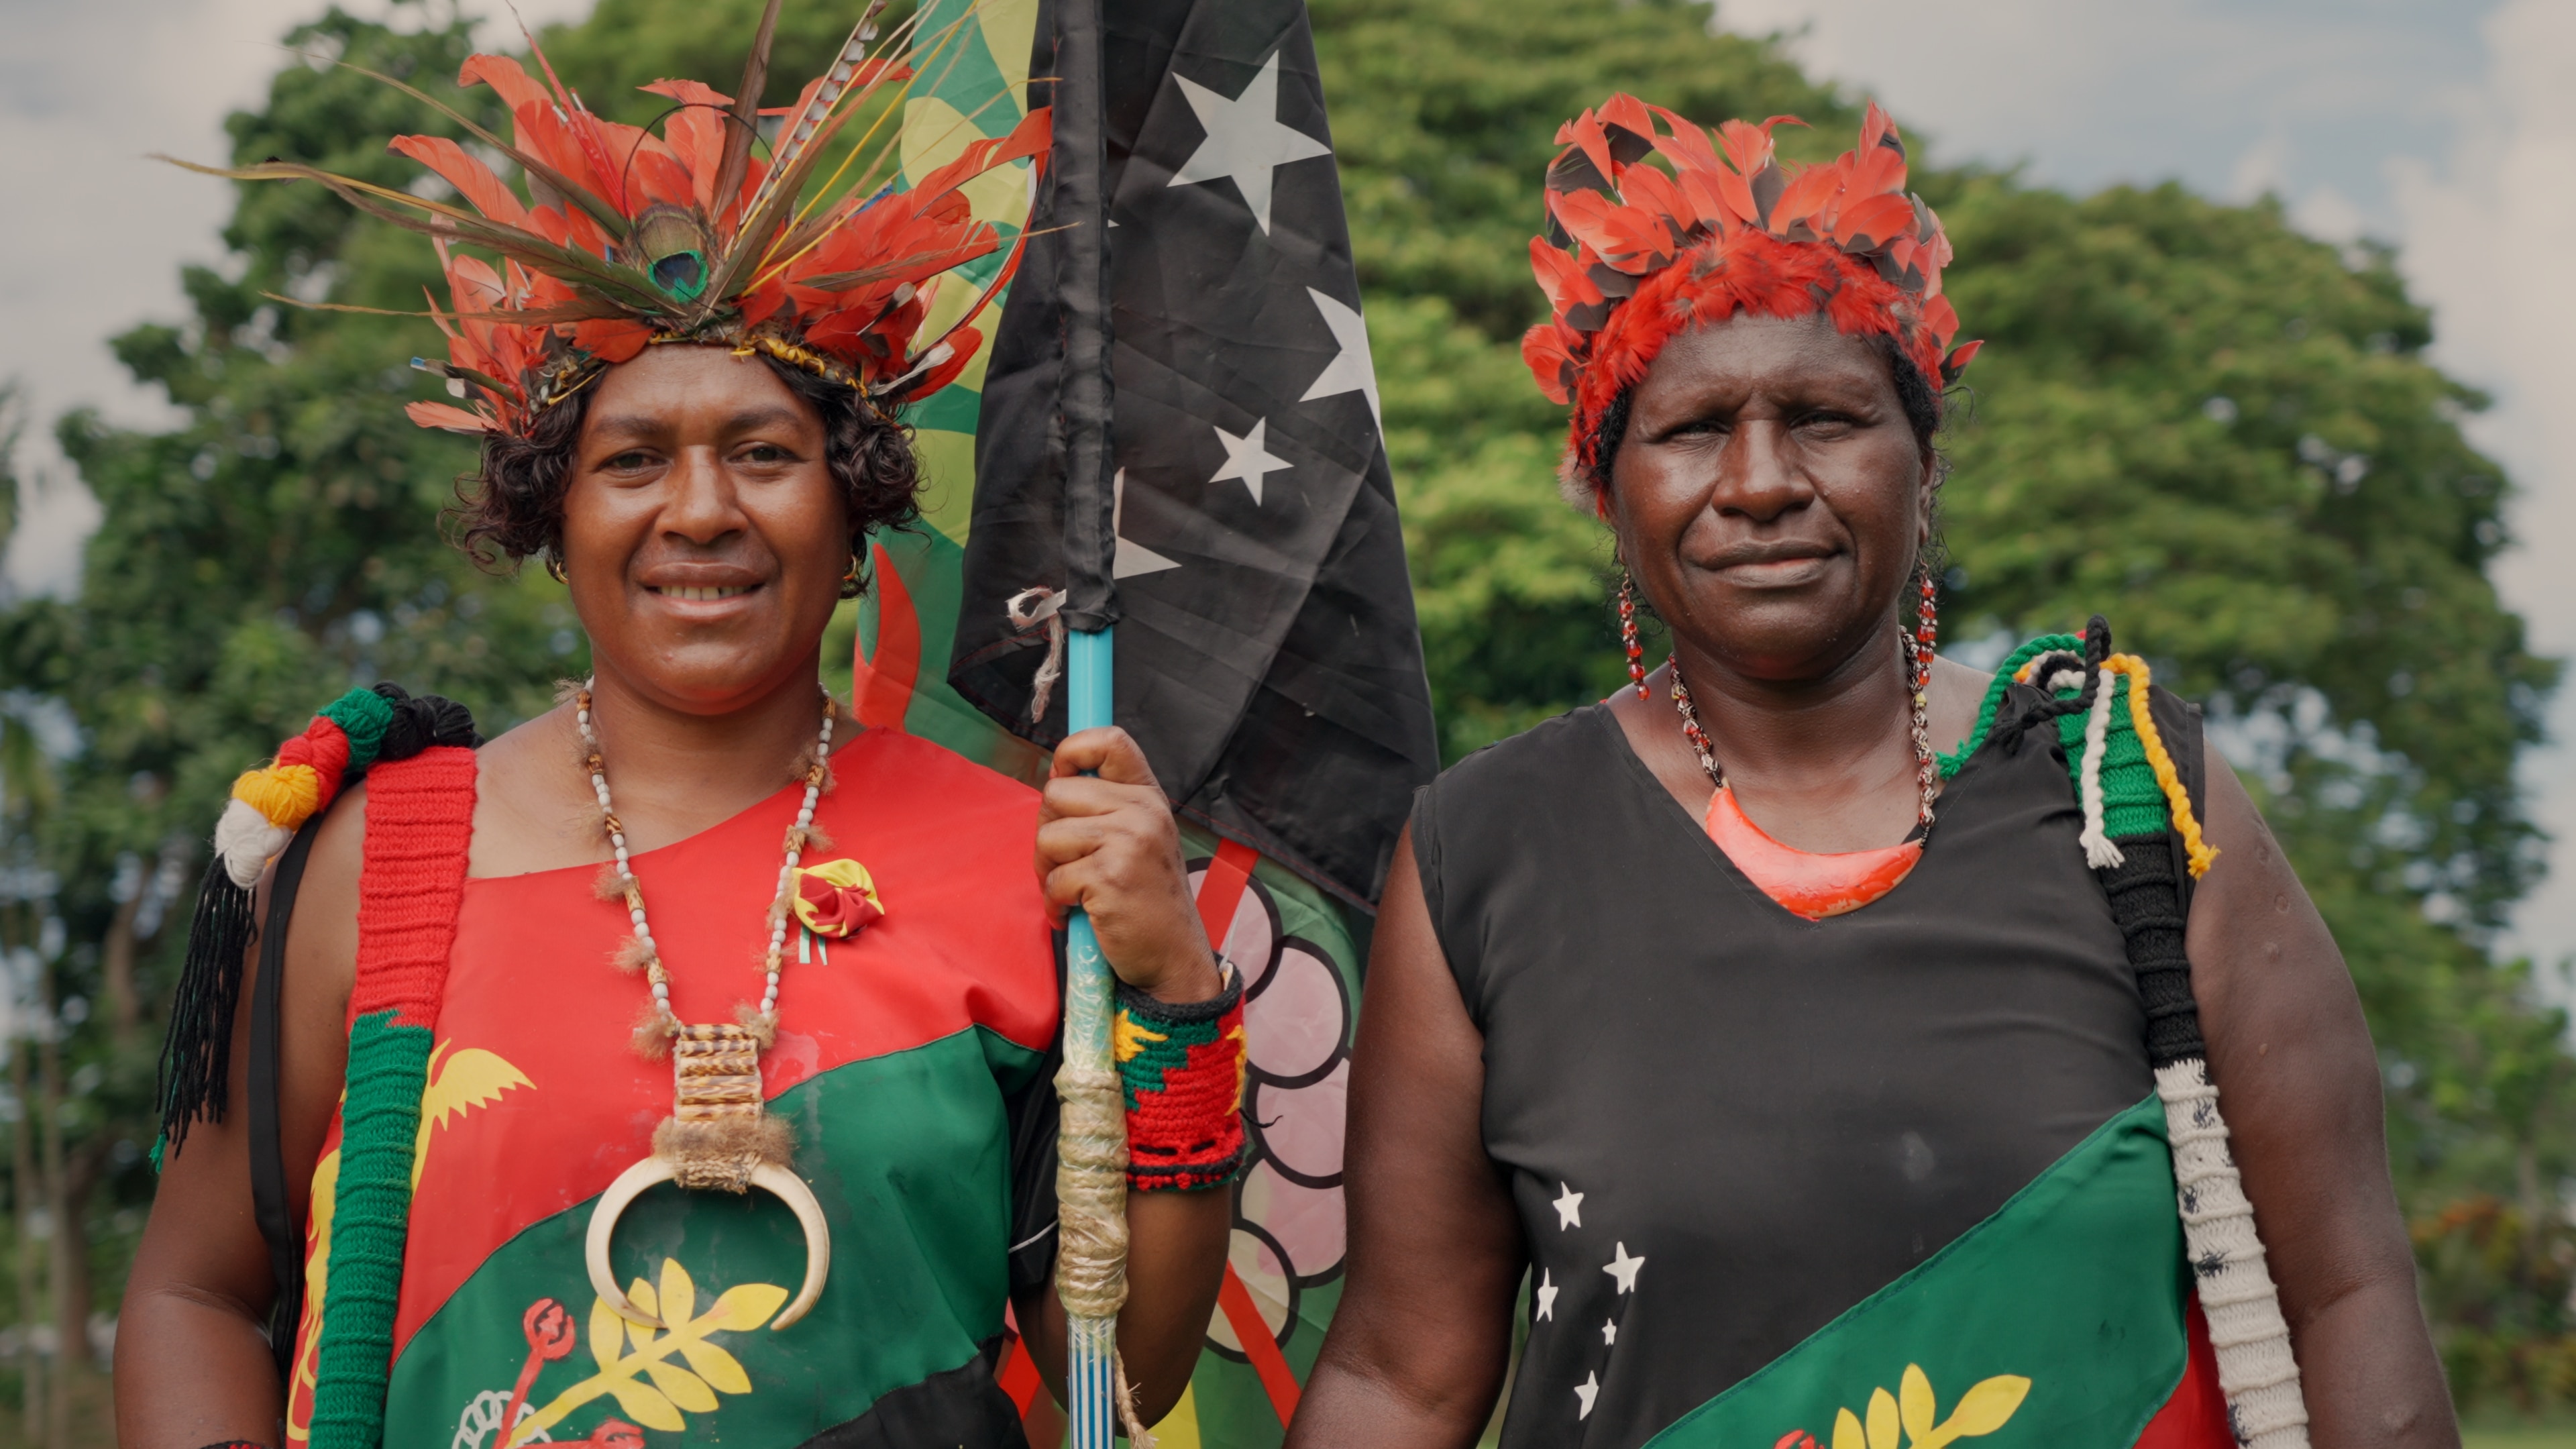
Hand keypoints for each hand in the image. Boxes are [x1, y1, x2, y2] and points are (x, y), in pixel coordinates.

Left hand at [1035, 727, 1223, 1003]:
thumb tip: (1054, 778)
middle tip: (1065, 863)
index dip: (1072, 751)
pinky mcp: (1110, 877)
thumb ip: (1106, 807)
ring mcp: (1129, 842)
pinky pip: (1054, 879)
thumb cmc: (1145, 901)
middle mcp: (1143, 811)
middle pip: (1056, 792)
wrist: (1174, 957)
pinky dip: (1055, 903)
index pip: (1108, 740)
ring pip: (1048, 836)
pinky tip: (1075, 914)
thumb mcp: (1140, 839)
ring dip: (1047, 871)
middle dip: (1047, 830)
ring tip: (1071, 892)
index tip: (1062, 779)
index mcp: (1148, 796)